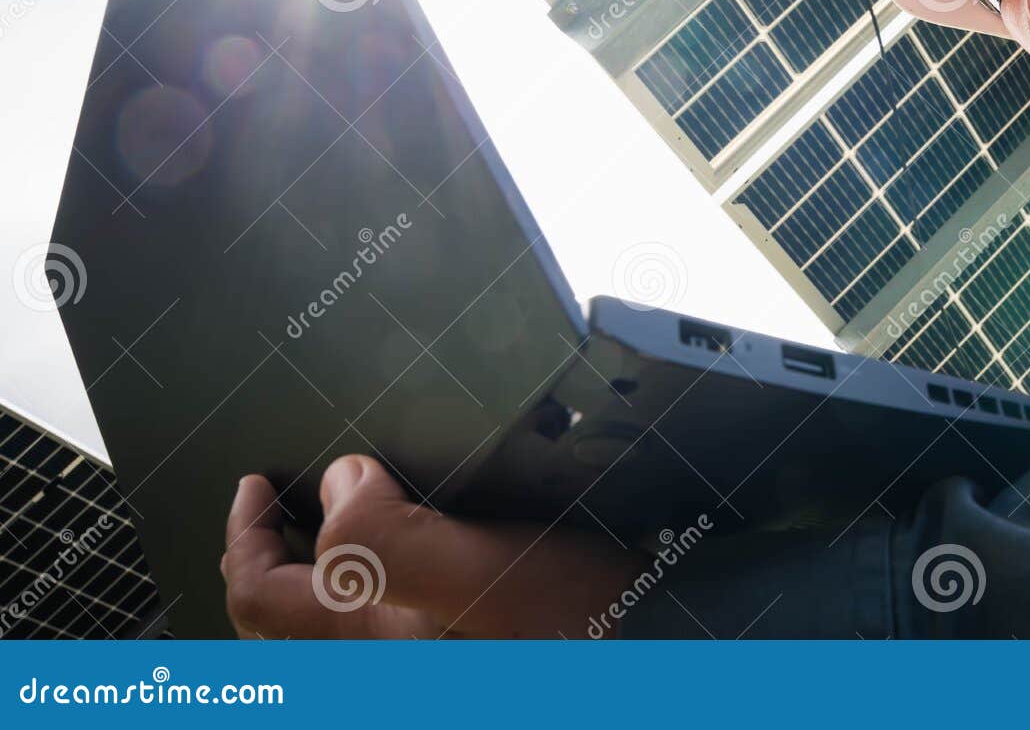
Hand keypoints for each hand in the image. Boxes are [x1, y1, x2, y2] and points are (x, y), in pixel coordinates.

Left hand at [221, 454, 645, 637]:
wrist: (664, 652)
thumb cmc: (583, 631)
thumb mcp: (478, 570)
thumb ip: (384, 533)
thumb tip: (343, 485)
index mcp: (366, 650)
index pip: (255, 595)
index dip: (245, 532)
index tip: (259, 482)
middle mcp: (385, 667)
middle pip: (286, 623)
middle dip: (277, 556)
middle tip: (288, 502)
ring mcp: (424, 664)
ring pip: (337, 631)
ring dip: (326, 573)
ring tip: (344, 521)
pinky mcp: (465, 652)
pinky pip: (390, 631)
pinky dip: (380, 588)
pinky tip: (419, 554)